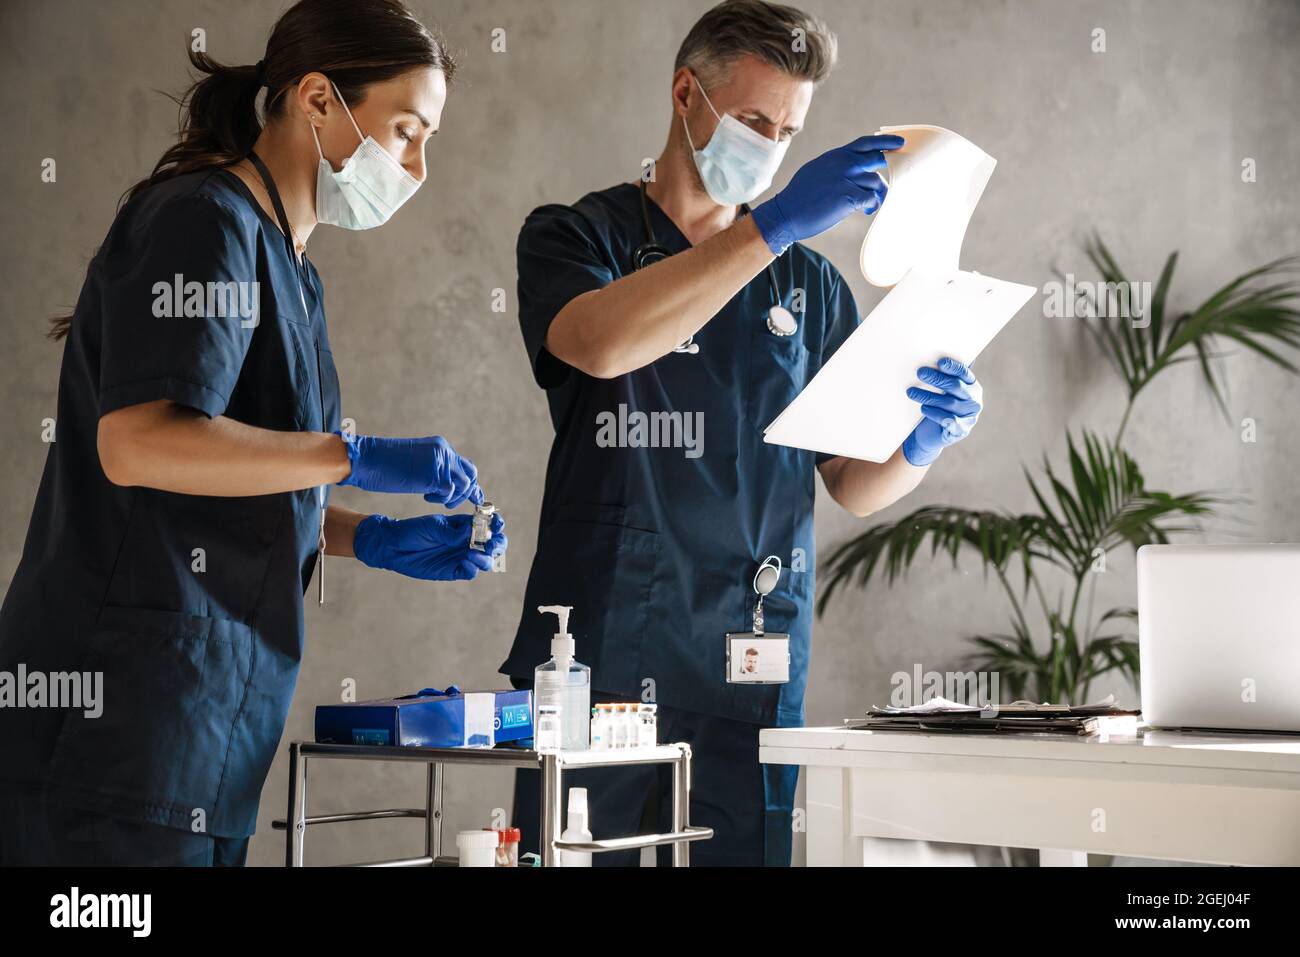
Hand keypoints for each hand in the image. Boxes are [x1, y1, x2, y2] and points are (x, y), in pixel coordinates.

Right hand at [338, 433, 482, 506]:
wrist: (366, 459)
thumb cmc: (384, 464)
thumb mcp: (416, 464)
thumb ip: (434, 470)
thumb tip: (447, 486)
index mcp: (440, 447)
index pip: (464, 465)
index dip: (470, 482)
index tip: (474, 497)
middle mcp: (444, 451)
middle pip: (470, 474)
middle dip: (466, 492)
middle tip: (451, 504)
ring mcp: (440, 462)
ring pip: (463, 485)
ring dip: (451, 497)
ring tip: (433, 498)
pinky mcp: (433, 475)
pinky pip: (449, 492)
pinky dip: (440, 499)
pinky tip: (425, 496)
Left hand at [352, 512, 506, 580]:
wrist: (393, 546)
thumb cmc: (413, 531)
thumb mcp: (434, 526)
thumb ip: (453, 531)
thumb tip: (471, 531)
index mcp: (465, 526)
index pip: (489, 525)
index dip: (496, 525)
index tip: (495, 525)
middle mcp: (467, 542)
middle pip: (495, 545)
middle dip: (498, 544)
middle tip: (489, 545)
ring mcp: (461, 557)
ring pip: (486, 561)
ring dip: (485, 558)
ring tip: (471, 554)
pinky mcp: (453, 571)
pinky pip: (470, 572)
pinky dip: (472, 568)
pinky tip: (464, 562)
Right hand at [750, 133, 903, 254]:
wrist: (785, 213)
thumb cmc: (800, 196)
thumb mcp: (817, 170)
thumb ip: (837, 166)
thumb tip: (854, 168)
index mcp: (836, 155)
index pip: (867, 143)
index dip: (886, 142)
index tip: (900, 143)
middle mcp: (843, 163)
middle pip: (879, 159)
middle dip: (889, 169)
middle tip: (889, 182)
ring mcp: (846, 179)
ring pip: (877, 182)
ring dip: (878, 194)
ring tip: (869, 205)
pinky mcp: (849, 197)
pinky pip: (872, 198)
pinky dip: (872, 205)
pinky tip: (866, 210)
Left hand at [902, 357, 982, 466]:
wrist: (932, 435)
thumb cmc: (936, 406)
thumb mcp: (940, 391)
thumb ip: (942, 377)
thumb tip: (930, 354)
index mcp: (972, 386)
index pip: (964, 373)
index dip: (953, 367)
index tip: (939, 361)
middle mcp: (974, 401)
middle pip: (956, 386)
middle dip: (937, 378)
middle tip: (920, 372)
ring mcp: (970, 417)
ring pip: (949, 403)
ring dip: (929, 396)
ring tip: (911, 392)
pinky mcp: (961, 431)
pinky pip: (948, 420)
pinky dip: (934, 413)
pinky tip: (923, 408)